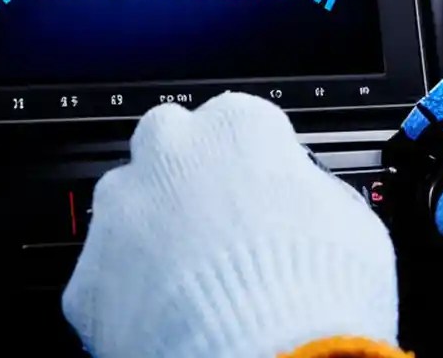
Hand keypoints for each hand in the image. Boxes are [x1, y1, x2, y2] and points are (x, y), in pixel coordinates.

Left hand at [63, 93, 400, 357]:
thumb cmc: (320, 292)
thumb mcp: (352, 222)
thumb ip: (313, 192)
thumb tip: (306, 200)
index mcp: (236, 127)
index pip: (237, 122)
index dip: (254, 161)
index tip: (264, 189)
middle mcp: (168, 154)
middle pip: (167, 145)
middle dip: (186, 176)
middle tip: (220, 225)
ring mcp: (120, 214)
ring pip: (125, 205)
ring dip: (151, 232)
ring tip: (194, 283)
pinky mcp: (89, 278)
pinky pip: (107, 277)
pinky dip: (130, 296)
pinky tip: (167, 320)